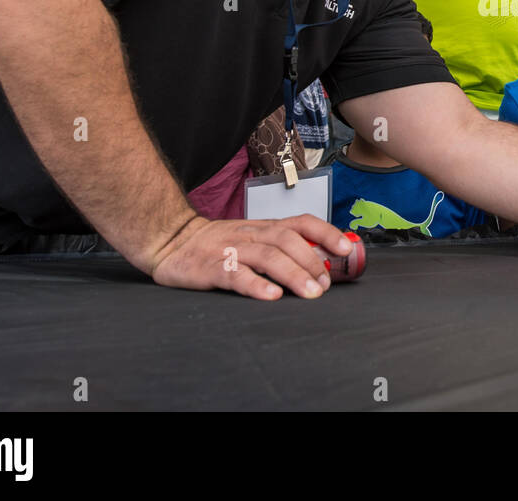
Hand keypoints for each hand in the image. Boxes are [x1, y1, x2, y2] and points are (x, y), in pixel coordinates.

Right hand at [150, 214, 350, 299]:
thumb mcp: (252, 237)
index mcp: (264, 227)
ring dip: (293, 274)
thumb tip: (321, 263)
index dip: (326, 233)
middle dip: (312, 261)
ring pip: (267, 256)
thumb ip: (281, 246)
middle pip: (288, 240)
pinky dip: (255, 285)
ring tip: (311, 292)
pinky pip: (236, 275)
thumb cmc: (218, 244)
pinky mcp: (211, 268)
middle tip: (326, 284)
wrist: (171, 241)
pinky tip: (270, 296)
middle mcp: (251, 234)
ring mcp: (231, 250)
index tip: (346, 248)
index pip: (301, 222)